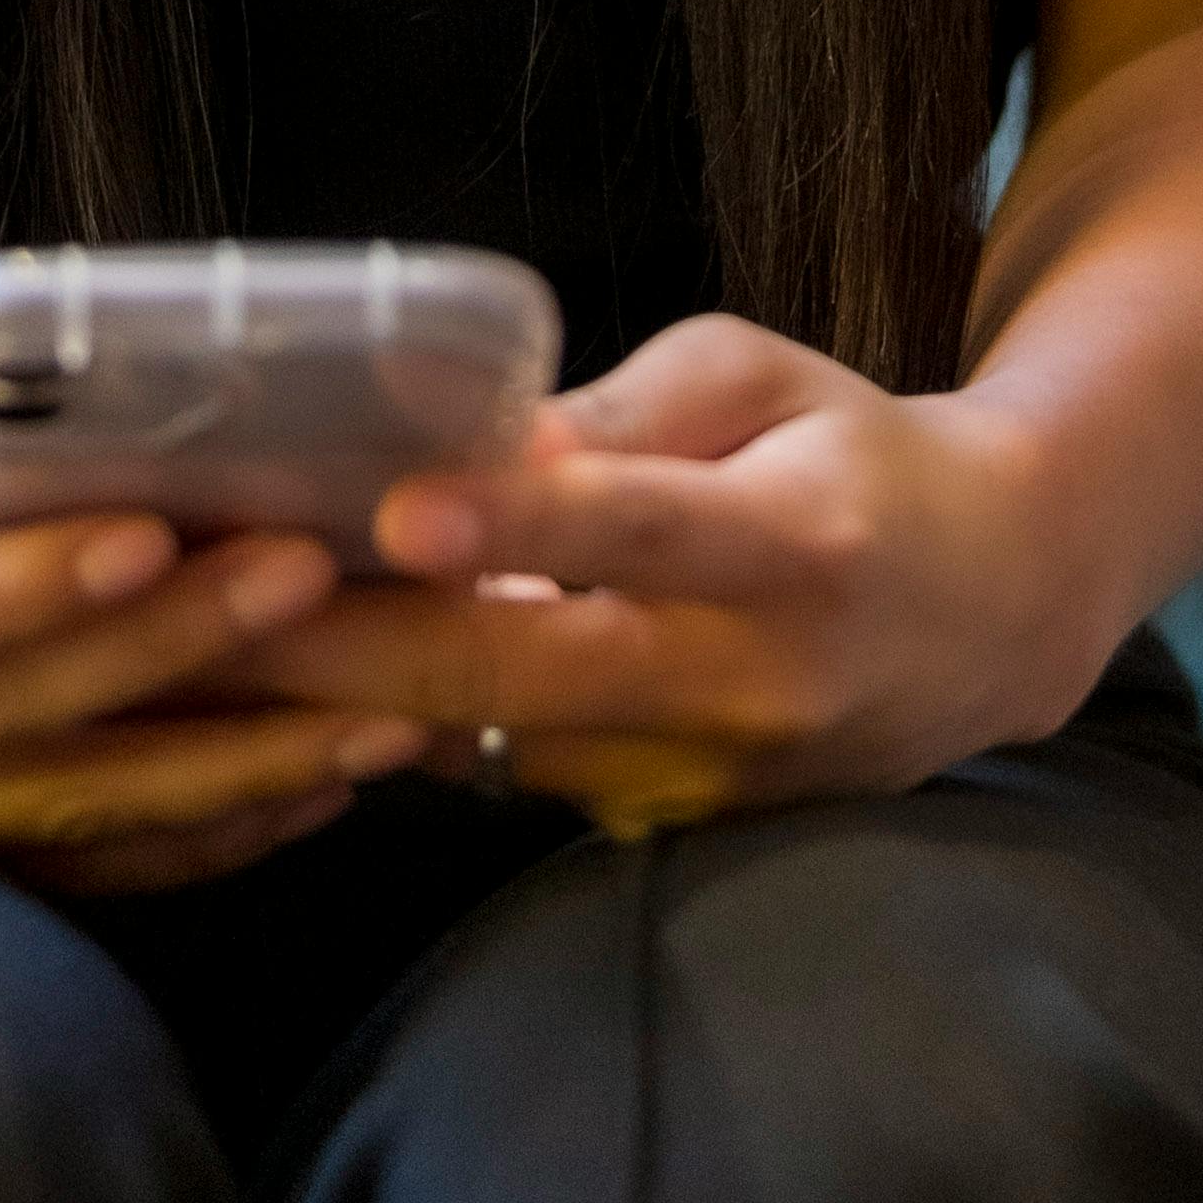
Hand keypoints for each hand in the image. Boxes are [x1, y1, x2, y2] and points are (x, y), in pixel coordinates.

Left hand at [222, 317, 1106, 831]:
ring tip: (210, 637)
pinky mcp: (683, 827)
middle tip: (213, 599)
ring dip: (358, 699)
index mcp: (795, 536)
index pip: (639, 528)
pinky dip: (421, 736)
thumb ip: (626, 413)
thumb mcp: (758, 375)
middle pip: (534, 673)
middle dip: (359, 642)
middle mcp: (760, 676)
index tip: (399, 511)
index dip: (518, 519)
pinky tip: (309, 689)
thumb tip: (484, 443)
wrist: (991, 611)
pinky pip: (524, 784)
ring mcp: (720, 775)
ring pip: (505, 747)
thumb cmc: (848, 451)